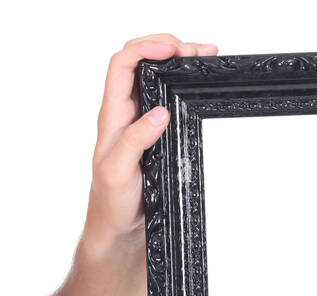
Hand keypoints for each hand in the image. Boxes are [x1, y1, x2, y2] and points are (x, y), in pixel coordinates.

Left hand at [83, 34, 217, 252]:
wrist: (117, 227)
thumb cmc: (111, 202)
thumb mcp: (118, 172)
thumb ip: (135, 140)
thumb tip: (159, 113)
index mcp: (112, 116)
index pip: (122, 65)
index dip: (146, 48)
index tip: (173, 50)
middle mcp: (125, 112)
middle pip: (141, 62)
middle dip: (168, 46)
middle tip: (199, 51)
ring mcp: (139, 121)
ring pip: (156, 78)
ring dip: (179, 62)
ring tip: (206, 57)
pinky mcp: (153, 133)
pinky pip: (166, 98)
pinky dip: (183, 84)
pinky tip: (197, 84)